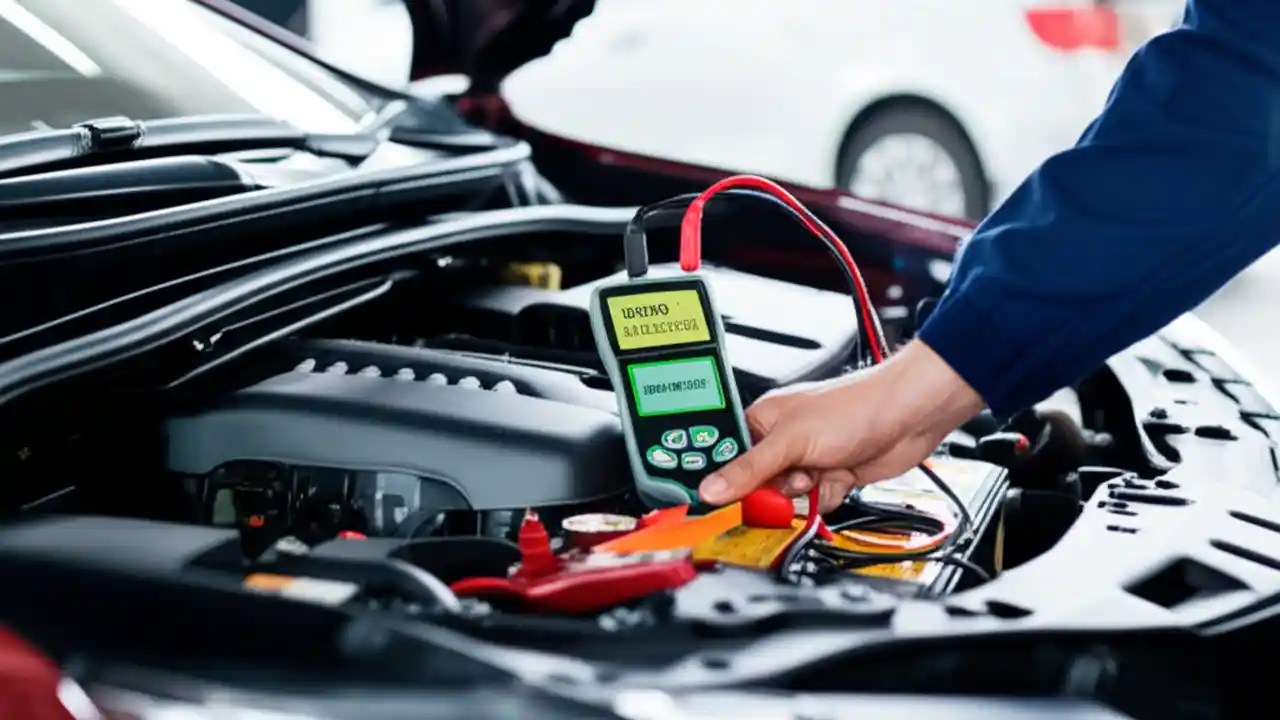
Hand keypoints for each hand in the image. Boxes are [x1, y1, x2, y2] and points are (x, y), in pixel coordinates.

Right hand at [698, 341, 984, 511]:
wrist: (909, 416)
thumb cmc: (854, 406)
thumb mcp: (791, 442)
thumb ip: (748, 470)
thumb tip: (710, 489)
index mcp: (761, 421)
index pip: (728, 459)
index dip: (727, 482)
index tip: (729, 500)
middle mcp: (781, 440)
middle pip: (757, 486)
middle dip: (775, 491)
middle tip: (790, 482)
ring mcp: (807, 459)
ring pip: (787, 499)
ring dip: (805, 494)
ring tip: (820, 473)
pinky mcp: (830, 475)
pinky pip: (813, 503)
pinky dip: (827, 497)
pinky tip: (839, 477)